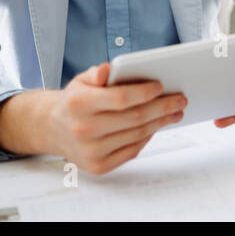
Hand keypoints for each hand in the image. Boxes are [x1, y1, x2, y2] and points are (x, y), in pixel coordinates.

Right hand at [45, 62, 186, 175]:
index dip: (145, 92)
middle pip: (135, 118)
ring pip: (137, 135)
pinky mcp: (98, 166)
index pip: (121, 98)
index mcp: (79, 104)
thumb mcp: (82, 80)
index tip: (161, 85)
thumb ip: (98, 73)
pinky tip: (157, 126)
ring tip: (175, 112)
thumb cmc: (75, 101)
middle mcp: (83, 129)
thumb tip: (109, 69)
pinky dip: (147, 137)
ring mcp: (91, 151)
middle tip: (181, 99)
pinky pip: (132, 151)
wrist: (54, 129)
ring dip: (161, 122)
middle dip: (163, 107)